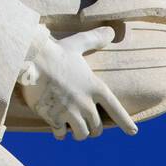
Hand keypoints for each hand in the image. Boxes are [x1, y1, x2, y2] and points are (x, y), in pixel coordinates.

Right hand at [18, 26, 137, 140]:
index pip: (116, 109)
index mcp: (95, 87)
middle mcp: (86, 103)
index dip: (125, 122)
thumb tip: (111, 31)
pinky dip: (60, 132)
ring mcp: (71, 112)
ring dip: (77, 132)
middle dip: (93, 128)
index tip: (133, 132)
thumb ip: (95, 38)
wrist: (32, 60)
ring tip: (72, 128)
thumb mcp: (78, 42)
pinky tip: (56, 128)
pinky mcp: (54, 117)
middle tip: (87, 125)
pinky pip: (61, 134)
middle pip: (97, 127)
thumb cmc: (55, 52)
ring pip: (81, 134)